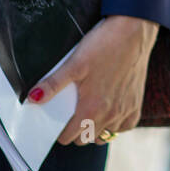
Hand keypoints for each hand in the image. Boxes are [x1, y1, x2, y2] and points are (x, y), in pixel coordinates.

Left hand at [31, 15, 158, 145]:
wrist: (135, 31)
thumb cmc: (104, 44)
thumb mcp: (74, 63)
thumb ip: (53, 84)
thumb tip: (32, 98)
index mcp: (91, 108)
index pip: (69, 137)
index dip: (60, 130)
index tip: (59, 119)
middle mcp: (110, 114)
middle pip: (85, 139)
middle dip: (76, 131)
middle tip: (72, 112)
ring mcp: (125, 110)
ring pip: (105, 135)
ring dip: (95, 129)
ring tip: (90, 112)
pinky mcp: (137, 103)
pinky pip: (124, 127)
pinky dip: (115, 124)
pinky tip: (110, 111)